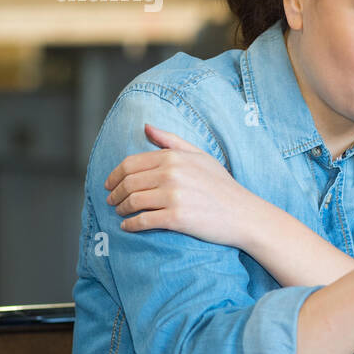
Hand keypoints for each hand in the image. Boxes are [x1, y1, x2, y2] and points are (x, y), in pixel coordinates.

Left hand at [103, 124, 253, 247]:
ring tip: (121, 213)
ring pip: (132, 201)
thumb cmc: (222, 185)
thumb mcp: (200, 156)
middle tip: (112, 201)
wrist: (243, 214)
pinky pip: (143, 221)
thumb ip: (171, 141)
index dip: (115, 175)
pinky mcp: (176, 218)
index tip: (110, 184)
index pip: (131, 164)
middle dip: (115, 193)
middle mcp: (172, 174)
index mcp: (174, 157)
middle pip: (128, 183)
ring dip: (121, 209)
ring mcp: (174, 196)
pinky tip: (128, 226)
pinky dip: (130, 224)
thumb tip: (145, 127)